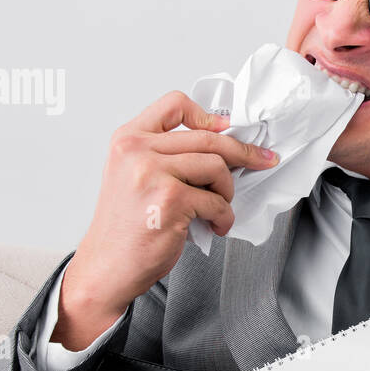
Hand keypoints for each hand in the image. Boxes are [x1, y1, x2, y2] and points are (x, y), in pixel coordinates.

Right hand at [53, 91, 278, 349]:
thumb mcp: (132, 176)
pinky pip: (216, 201)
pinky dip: (223, 217)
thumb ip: (165, 156)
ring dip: (227, 191)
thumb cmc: (124, 227)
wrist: (106, 266)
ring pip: (217, 167)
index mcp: (128, 140)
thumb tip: (219, 149)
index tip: (227, 128)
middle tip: (263, 160)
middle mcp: (137, 151)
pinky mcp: (170, 200)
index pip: (174, 104)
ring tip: (218, 208)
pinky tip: (214, 226)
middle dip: (243, 152)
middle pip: (207, 138)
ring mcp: (152, 174)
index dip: (207, 116)